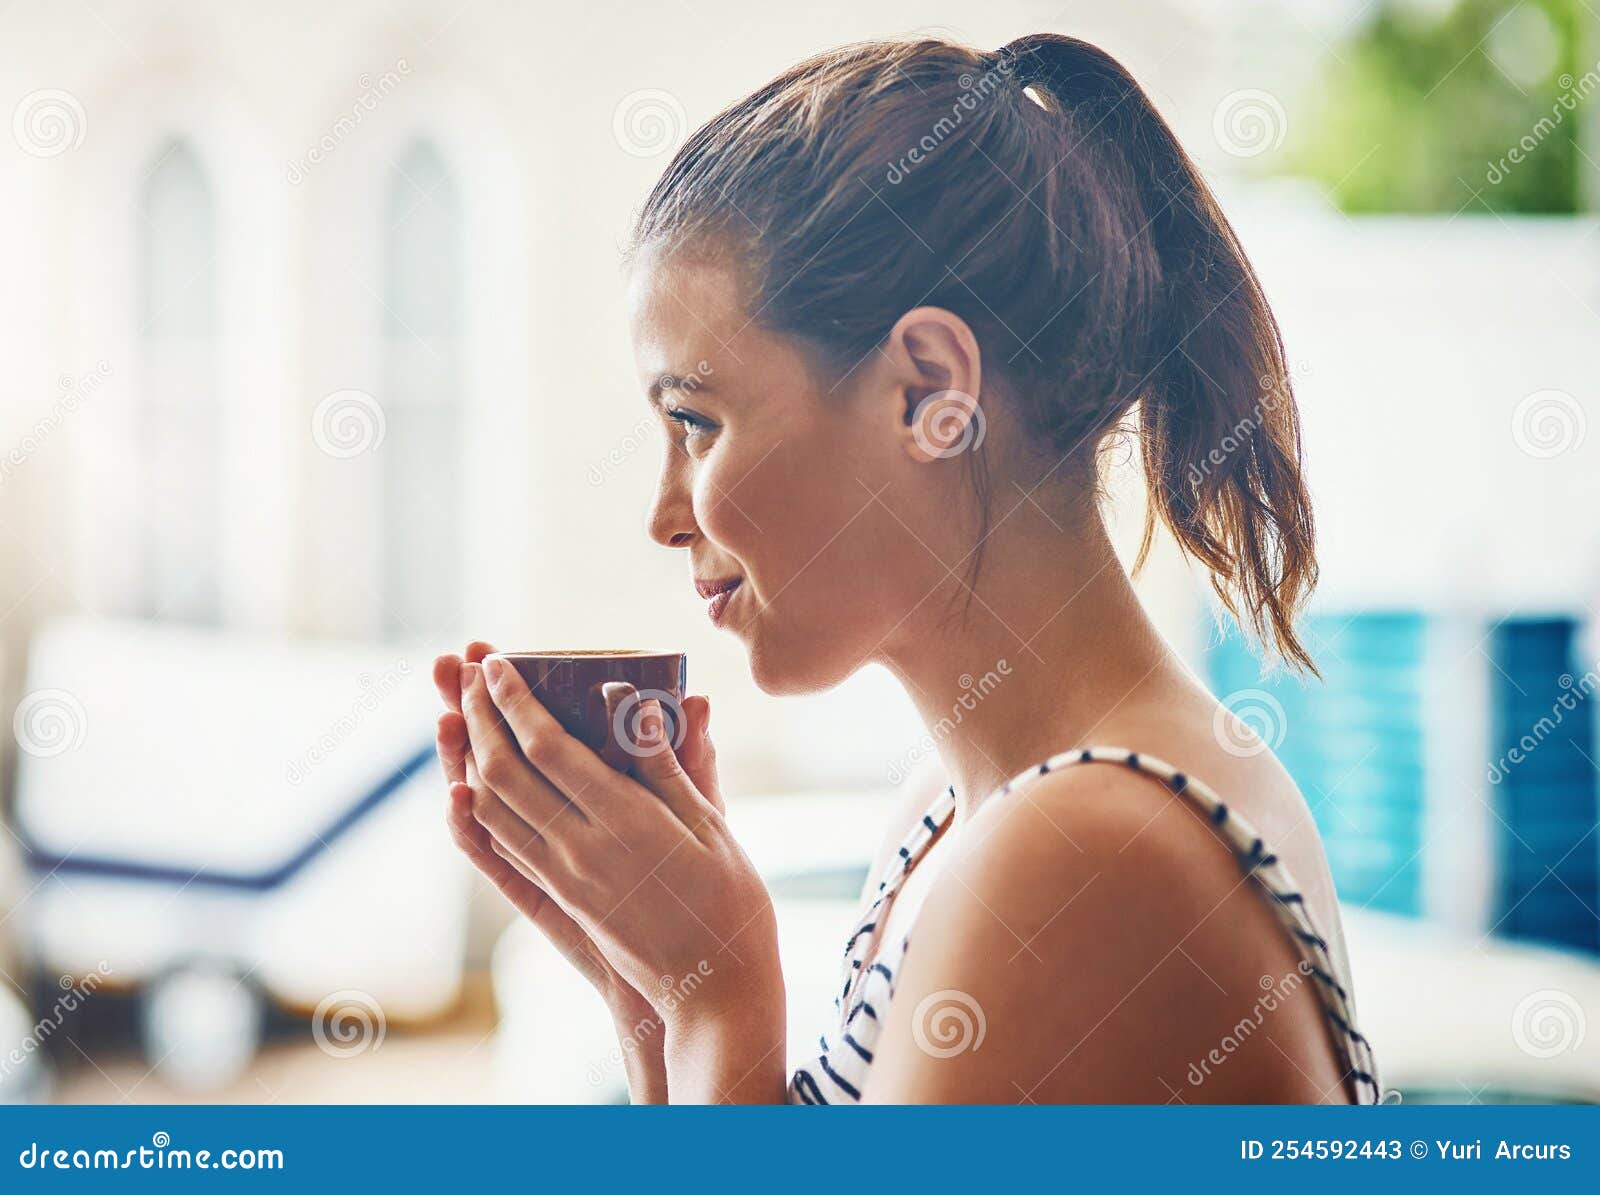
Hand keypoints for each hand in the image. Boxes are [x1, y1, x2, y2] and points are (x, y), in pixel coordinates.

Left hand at [455, 652, 784, 1100]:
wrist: (716, 987)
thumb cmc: (730, 901)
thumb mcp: (710, 825)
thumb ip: (670, 765)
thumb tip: (639, 704)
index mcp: (625, 821)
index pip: (547, 747)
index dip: (514, 700)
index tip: (495, 662)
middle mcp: (581, 850)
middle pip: (504, 772)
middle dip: (478, 715)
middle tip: (466, 672)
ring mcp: (564, 878)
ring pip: (491, 811)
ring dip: (467, 756)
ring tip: (460, 714)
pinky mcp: (560, 901)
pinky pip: (502, 848)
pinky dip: (477, 809)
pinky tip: (468, 785)